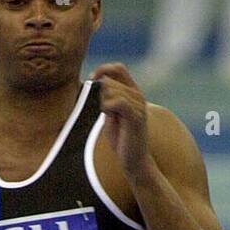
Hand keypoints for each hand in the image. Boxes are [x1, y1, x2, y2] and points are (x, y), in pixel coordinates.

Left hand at [90, 63, 153, 185]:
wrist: (135, 161)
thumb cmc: (121, 140)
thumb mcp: (111, 114)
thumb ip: (106, 98)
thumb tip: (96, 81)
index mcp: (133, 92)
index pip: (118, 68)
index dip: (102, 69)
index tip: (91, 80)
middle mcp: (138, 95)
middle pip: (110, 80)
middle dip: (100, 95)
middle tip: (106, 114)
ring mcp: (138, 105)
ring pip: (111, 90)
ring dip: (104, 104)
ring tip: (111, 119)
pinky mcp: (136, 116)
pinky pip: (118, 101)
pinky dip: (107, 107)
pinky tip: (108, 116)